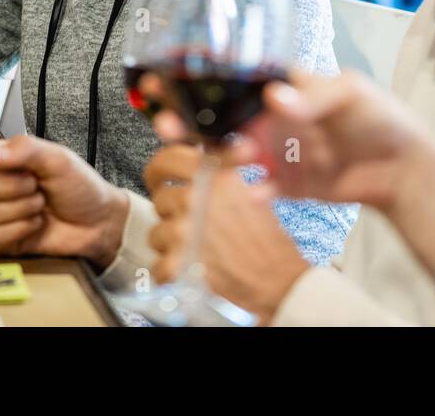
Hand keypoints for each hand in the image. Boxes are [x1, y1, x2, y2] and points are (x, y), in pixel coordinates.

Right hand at [0, 135, 128, 266]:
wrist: (99, 221)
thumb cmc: (80, 186)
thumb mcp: (58, 158)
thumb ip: (26, 149)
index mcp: (5, 160)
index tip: (17, 165)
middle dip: (9, 187)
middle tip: (36, 186)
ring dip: (19, 209)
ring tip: (41, 205)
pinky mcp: (3, 239)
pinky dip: (20, 229)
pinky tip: (37, 224)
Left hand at [143, 145, 307, 324]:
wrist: (278, 281)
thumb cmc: (269, 241)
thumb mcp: (249, 192)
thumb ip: (221, 172)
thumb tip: (200, 154)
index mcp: (215, 177)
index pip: (168, 159)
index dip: (159, 169)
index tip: (158, 178)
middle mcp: (197, 199)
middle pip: (161, 199)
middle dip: (172, 212)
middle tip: (190, 222)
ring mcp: (185, 232)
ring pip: (156, 233)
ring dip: (170, 244)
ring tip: (195, 249)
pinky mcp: (180, 264)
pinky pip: (158, 265)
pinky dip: (170, 272)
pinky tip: (188, 270)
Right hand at [153, 69, 427, 212]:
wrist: (406, 170)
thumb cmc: (383, 118)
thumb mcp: (352, 95)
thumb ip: (313, 98)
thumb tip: (276, 97)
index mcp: (285, 87)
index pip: (236, 78)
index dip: (202, 77)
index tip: (167, 77)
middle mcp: (273, 117)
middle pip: (220, 116)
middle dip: (189, 119)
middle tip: (170, 125)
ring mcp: (278, 151)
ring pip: (231, 151)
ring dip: (218, 154)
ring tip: (234, 156)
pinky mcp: (288, 184)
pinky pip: (259, 190)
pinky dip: (254, 192)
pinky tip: (258, 193)